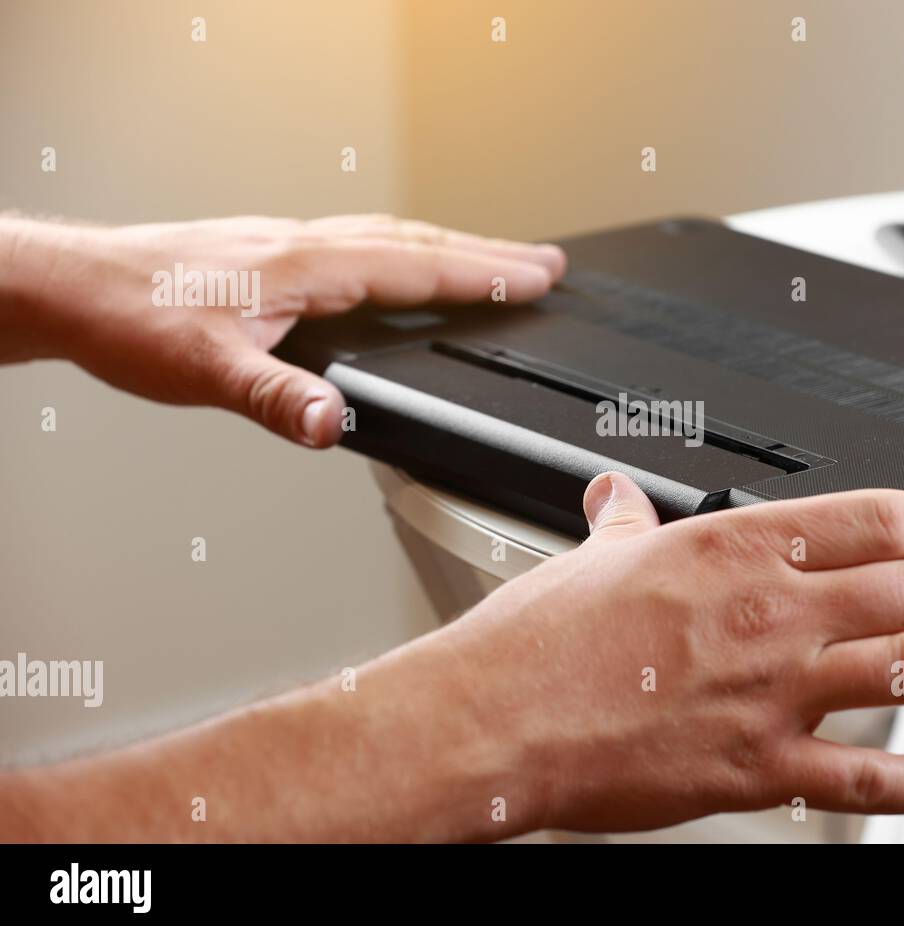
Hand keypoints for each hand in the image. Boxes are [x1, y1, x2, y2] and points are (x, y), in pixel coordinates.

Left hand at [0, 214, 564, 445]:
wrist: (73, 287)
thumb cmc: (131, 319)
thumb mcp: (206, 370)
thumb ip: (276, 399)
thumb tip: (335, 424)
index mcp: (305, 267)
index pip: (415, 266)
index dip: (483, 273)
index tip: (537, 276)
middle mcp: (304, 248)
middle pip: (417, 241)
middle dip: (488, 252)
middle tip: (544, 263)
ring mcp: (288, 246)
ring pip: (390, 238)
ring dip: (451, 247)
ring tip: (495, 260)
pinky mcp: (271, 256)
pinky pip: (360, 244)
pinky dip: (404, 251)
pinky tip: (401, 269)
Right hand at [435, 472, 903, 836]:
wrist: (499, 721)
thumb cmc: (539, 642)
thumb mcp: (591, 560)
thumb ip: (622, 523)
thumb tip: (616, 497)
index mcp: (732, 551)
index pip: (867, 519)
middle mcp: (767, 614)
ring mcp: (769, 692)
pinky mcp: (755, 768)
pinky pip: (862, 773)